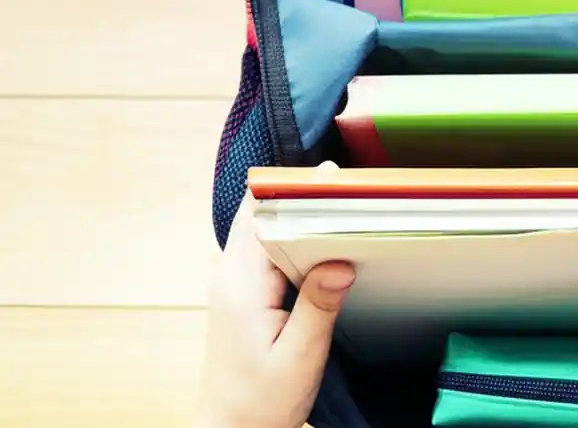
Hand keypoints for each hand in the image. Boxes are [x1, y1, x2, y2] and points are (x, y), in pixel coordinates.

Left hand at [196, 193, 355, 427]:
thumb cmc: (260, 402)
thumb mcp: (299, 356)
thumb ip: (319, 305)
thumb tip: (342, 261)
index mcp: (241, 285)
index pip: (263, 217)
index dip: (294, 190)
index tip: (330, 176)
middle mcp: (231, 276)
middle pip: (263, 214)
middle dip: (302, 195)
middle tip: (346, 185)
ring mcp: (234, 283)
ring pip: (266, 229)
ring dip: (300, 215)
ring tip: (342, 205)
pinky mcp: (244, 293)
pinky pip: (268, 249)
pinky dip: (296, 237)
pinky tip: (324, 240)